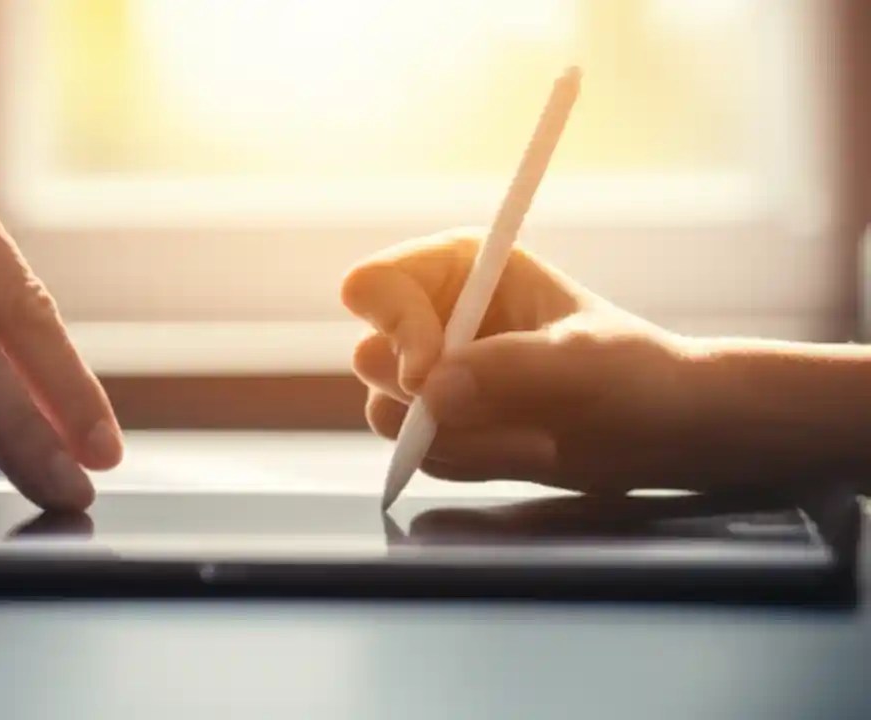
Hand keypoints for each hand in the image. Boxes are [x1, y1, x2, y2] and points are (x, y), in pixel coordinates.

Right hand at [341, 229, 760, 493]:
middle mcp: (433, 315)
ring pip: (387, 414)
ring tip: (535, 436)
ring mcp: (432, 374)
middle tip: (503, 409)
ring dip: (460, 438)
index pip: (373, 285)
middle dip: (432, 397)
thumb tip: (431, 392)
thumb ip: (506, 368)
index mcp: (457, 267)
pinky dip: (467, 461)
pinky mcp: (440, 424)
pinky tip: (525, 450)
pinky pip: (416, 453)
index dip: (395, 328)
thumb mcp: (581, 361)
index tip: (432, 372)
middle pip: (369, 356)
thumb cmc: (634, 372)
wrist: (661, 432)